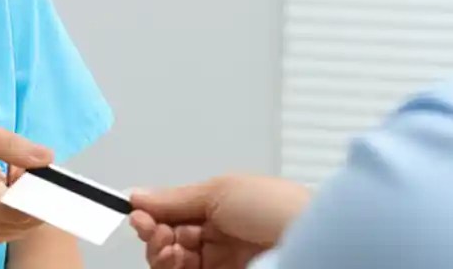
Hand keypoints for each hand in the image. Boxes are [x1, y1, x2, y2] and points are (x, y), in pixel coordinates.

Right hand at [0, 113, 53, 246]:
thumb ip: (8, 144)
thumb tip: (47, 158)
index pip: (20, 208)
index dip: (44, 193)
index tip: (44, 169)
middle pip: (27, 220)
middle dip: (38, 193)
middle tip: (19, 162)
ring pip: (21, 227)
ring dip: (27, 201)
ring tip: (6, 171)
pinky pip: (7, 229)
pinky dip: (14, 210)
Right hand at [129, 175, 309, 268]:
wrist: (315, 246)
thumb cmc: (279, 210)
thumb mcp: (221, 191)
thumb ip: (176, 198)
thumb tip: (139, 195)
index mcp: (224, 211)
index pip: (176, 216)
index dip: (153, 215)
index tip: (137, 212)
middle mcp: (222, 241)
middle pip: (169, 243)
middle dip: (152, 234)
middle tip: (151, 229)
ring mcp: (223, 266)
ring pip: (172, 265)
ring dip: (158, 253)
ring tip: (166, 245)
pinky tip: (172, 258)